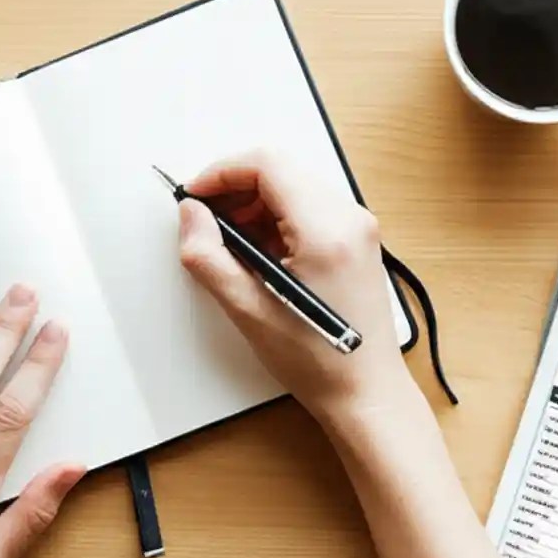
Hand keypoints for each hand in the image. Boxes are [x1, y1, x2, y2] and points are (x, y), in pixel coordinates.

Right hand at [176, 150, 415, 421]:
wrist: (365, 392)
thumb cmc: (319, 361)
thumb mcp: (248, 309)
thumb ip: (209, 256)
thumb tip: (192, 215)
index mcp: (326, 231)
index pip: (267, 165)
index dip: (222, 173)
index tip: (196, 196)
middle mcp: (349, 219)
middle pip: (280, 171)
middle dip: (235, 189)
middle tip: (206, 222)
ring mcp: (358, 228)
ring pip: (293, 187)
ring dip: (254, 205)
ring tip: (231, 245)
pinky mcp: (357, 240)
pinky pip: (309, 208)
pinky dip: (276, 219)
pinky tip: (259, 255)